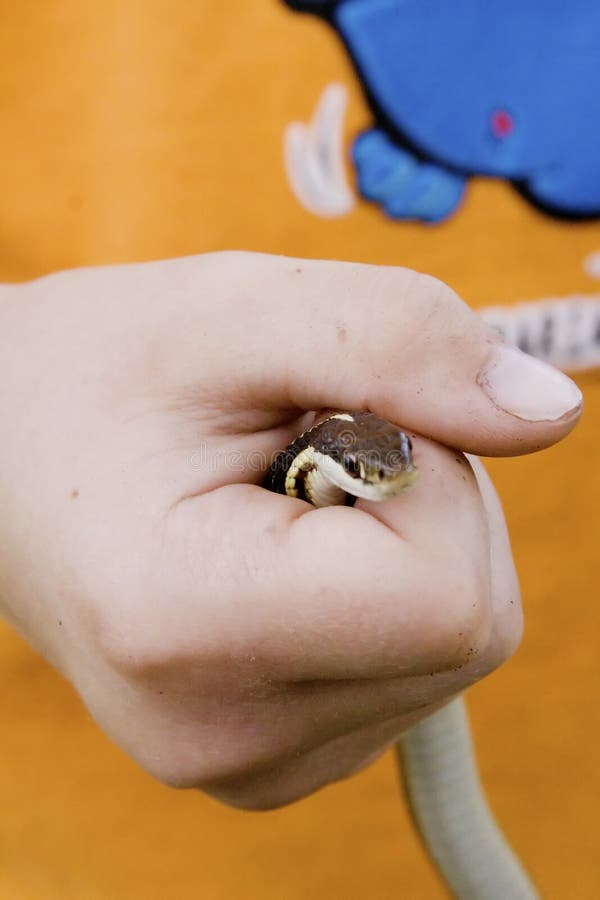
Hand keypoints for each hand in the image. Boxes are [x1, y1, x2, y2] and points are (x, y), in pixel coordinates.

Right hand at [0, 253, 580, 807]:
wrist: (4, 465)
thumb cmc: (96, 379)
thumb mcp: (232, 311)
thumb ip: (398, 340)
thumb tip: (550, 412)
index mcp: (185, 629)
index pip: (451, 599)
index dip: (434, 477)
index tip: (333, 419)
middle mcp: (220, 736)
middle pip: (469, 624)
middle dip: (424, 501)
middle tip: (303, 446)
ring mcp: (249, 765)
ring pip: (454, 642)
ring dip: (403, 538)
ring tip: (280, 495)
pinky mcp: (277, 757)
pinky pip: (414, 665)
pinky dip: (383, 585)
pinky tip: (286, 551)